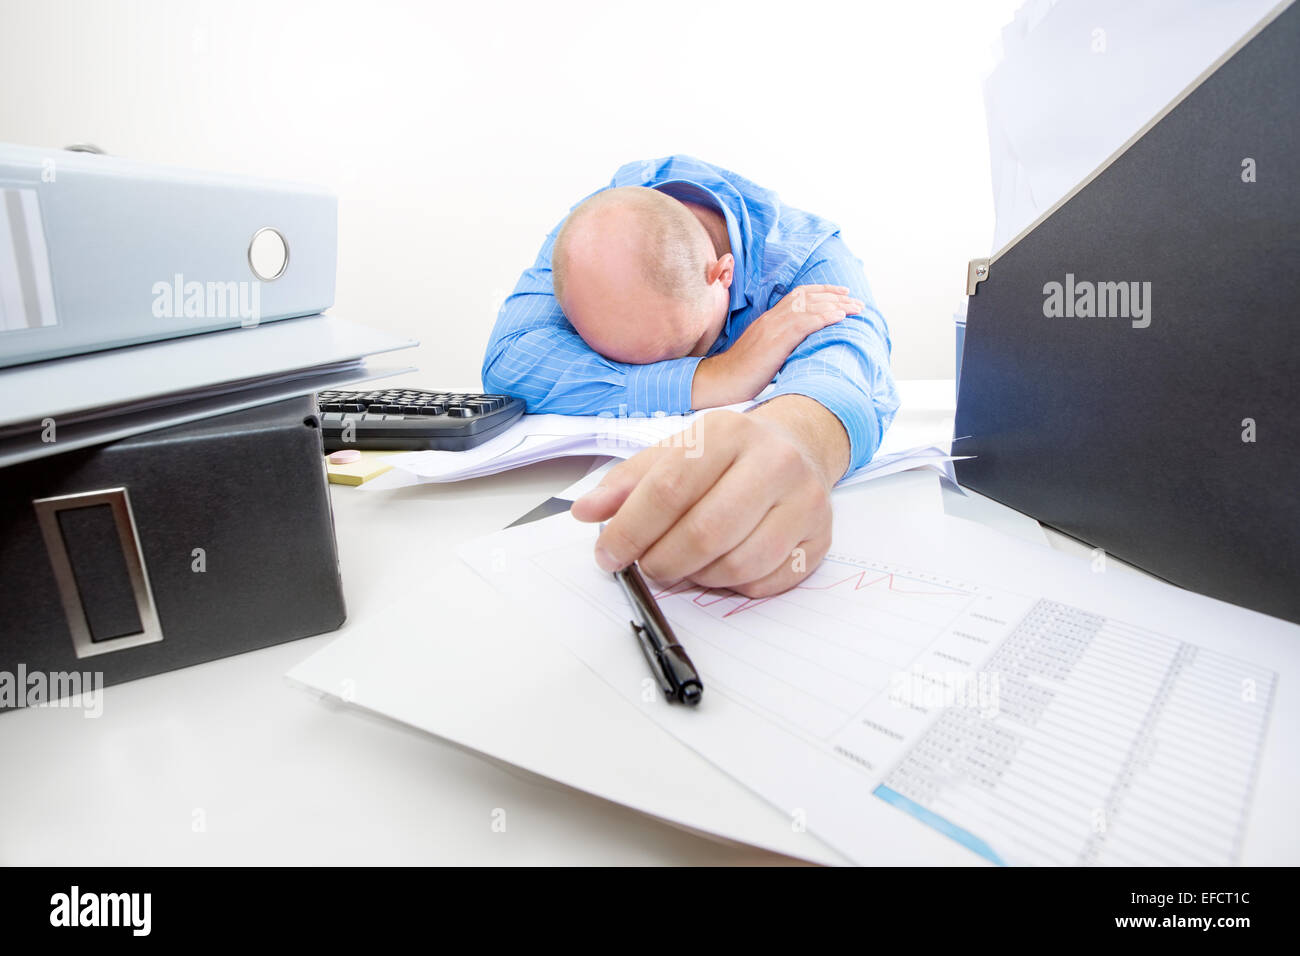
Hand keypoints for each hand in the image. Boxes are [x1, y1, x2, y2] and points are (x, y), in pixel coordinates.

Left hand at [571, 395, 848, 597]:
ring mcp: (804, 500)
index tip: (608, 555)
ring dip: (698, 577)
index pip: (668, 489)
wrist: (796, 447)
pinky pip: (766, 582)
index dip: (630, 530)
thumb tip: (585, 512)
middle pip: (705, 533)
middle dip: (663, 562)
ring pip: (737, 565)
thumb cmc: (724, 455)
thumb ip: (626, 483)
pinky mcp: (820, 537)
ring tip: (685, 565)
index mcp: (726, 432)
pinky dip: (733, 586)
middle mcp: (772, 461)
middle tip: (648, 567)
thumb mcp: (672, 453)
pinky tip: (720, 566)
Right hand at [690, 284, 862, 407]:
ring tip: (855, 309)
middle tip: (858, 302)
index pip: (799, 295)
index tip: (843, 294)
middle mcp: (772, 318)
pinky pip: (802, 322)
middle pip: (808, 297)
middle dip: (836, 297)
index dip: (823, 292)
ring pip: (808, 306)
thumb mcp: (765, 352)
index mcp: (769, 319)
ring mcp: (772, 327)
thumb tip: (801, 348)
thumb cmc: (742, 373)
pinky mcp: (774, 340)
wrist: (722, 380)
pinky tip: (839, 318)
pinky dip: (823, 317)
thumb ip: (781, 343)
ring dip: (836, 306)